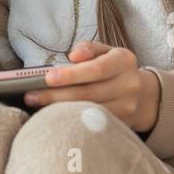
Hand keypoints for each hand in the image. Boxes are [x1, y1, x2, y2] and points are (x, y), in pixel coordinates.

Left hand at [23, 41, 157, 132]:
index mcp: (124, 61)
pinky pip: (92, 123)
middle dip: (57, 95)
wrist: (142, 95)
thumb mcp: (105, 51)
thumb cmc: (113, 68)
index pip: (97, 69)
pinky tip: (54, 117)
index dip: (72, 74)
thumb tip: (74, 54)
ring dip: (60, 110)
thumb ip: (88, 48)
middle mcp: (130, 85)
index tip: (48, 77)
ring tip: (36, 106)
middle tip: (31, 95)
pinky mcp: (122, 125)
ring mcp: (128, 108)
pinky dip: (71, 121)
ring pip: (89, 111)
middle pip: (89, 93)